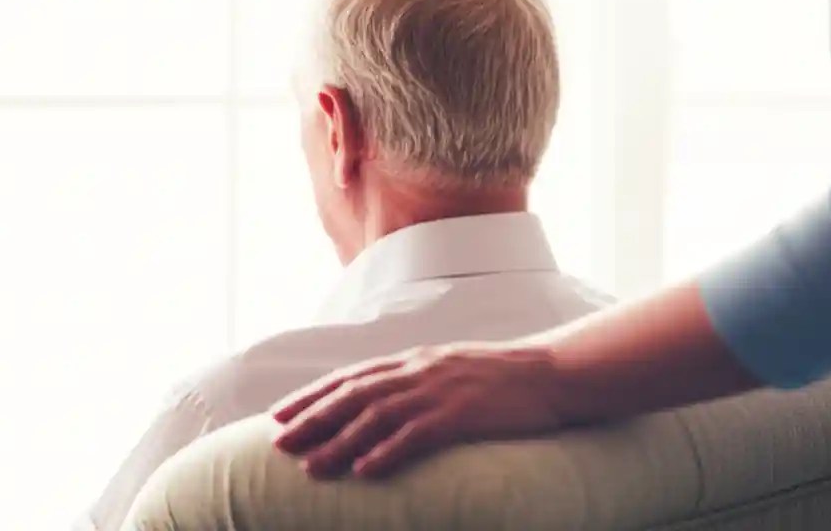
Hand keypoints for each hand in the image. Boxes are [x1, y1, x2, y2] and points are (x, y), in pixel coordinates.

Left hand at [271, 342, 566, 478]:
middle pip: (352, 396)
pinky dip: (388, 452)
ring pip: (376, 417)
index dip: (311, 395)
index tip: (278, 414)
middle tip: (278, 444)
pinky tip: (365, 470)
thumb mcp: (451, 369)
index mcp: (414, 360)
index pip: (350, 377)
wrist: (552, 371)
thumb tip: (384, 401)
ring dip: (339, 443)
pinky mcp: (462, 413)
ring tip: (310, 468)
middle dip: (312, 420)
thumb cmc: (504, 376)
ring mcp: (439, 391)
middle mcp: (418, 371)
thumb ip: (417, 381)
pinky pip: (417, 435)